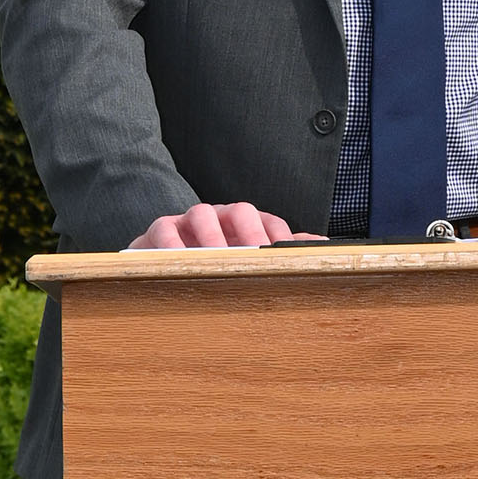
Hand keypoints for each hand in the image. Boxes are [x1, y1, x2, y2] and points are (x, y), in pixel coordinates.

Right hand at [127, 201, 298, 251]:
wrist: (158, 267)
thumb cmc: (209, 266)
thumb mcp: (246, 262)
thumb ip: (282, 251)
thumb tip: (320, 246)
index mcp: (245, 224)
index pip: (269, 222)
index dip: (280, 237)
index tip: (287, 256)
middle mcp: (219, 217)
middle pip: (240, 211)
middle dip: (251, 235)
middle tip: (257, 259)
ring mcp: (188, 222)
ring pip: (202, 215)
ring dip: (213, 238)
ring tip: (220, 260)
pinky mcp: (157, 232)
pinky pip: (163, 230)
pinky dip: (172, 244)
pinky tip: (182, 261)